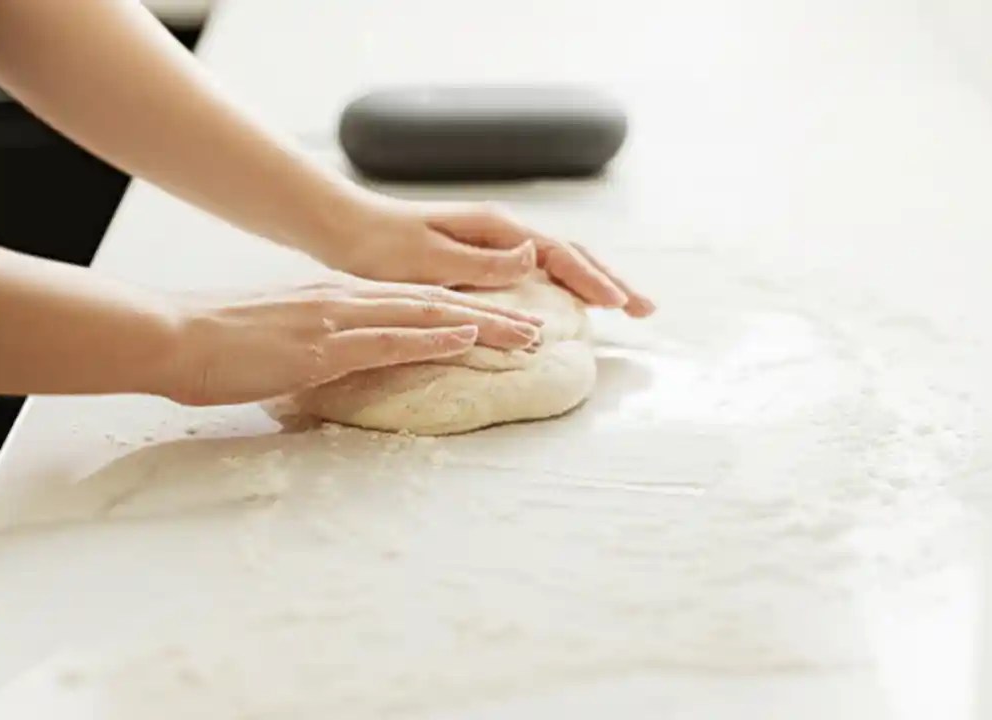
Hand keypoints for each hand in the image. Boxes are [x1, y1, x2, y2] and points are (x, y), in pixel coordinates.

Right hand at [161, 276, 542, 405]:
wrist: (172, 335)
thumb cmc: (220, 344)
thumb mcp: (285, 341)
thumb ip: (324, 349)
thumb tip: (348, 367)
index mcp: (339, 299)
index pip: (417, 303)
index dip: (466, 310)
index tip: (505, 320)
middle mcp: (347, 300)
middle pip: (436, 305)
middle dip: (492, 316)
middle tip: (540, 328)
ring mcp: (336, 318)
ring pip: (425, 318)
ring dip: (480, 326)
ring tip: (526, 335)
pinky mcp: (320, 344)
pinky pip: (386, 340)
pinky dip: (430, 339)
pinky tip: (463, 340)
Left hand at [326, 197, 655, 317]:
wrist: (344, 230)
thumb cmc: (378, 247)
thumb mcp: (427, 258)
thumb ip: (481, 262)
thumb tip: (535, 257)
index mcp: (496, 228)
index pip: (560, 254)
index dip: (594, 280)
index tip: (621, 306)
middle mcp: (502, 231)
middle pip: (573, 253)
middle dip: (611, 280)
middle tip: (647, 309)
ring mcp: (495, 243)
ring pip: (560, 261)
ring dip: (596, 282)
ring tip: (625, 305)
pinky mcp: (484, 257)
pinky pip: (540, 271)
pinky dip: (568, 285)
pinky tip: (576, 302)